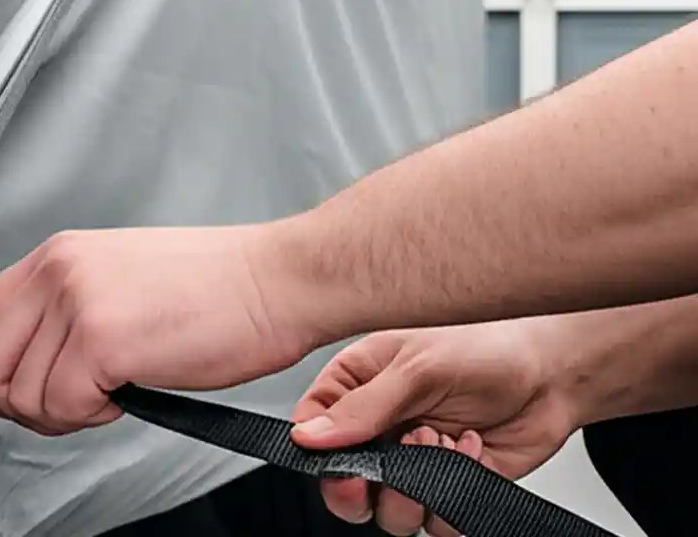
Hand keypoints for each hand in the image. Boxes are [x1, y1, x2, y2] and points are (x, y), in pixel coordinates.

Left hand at [0, 224, 322, 434]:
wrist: (278, 282)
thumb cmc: (217, 289)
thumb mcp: (119, 280)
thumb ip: (66, 311)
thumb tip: (29, 363)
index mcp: (59, 254)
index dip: (2, 365)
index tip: (37, 381)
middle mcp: (58, 271)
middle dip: (21, 402)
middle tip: (70, 403)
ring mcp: (77, 303)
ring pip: (19, 395)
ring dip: (61, 413)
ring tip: (108, 393)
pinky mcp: (102, 339)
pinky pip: (60, 406)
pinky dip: (90, 417)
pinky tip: (125, 393)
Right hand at [290, 323, 578, 535]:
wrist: (554, 372)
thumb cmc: (486, 344)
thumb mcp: (416, 368)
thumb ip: (362, 408)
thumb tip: (309, 436)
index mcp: (356, 385)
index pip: (313, 429)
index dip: (319, 453)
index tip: (341, 463)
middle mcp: (380, 427)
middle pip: (343, 482)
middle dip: (364, 488)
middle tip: (386, 475)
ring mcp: (413, 460)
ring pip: (388, 511)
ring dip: (414, 490)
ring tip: (440, 444)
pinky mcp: (449, 486)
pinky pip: (436, 522)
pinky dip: (453, 498)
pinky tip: (470, 452)